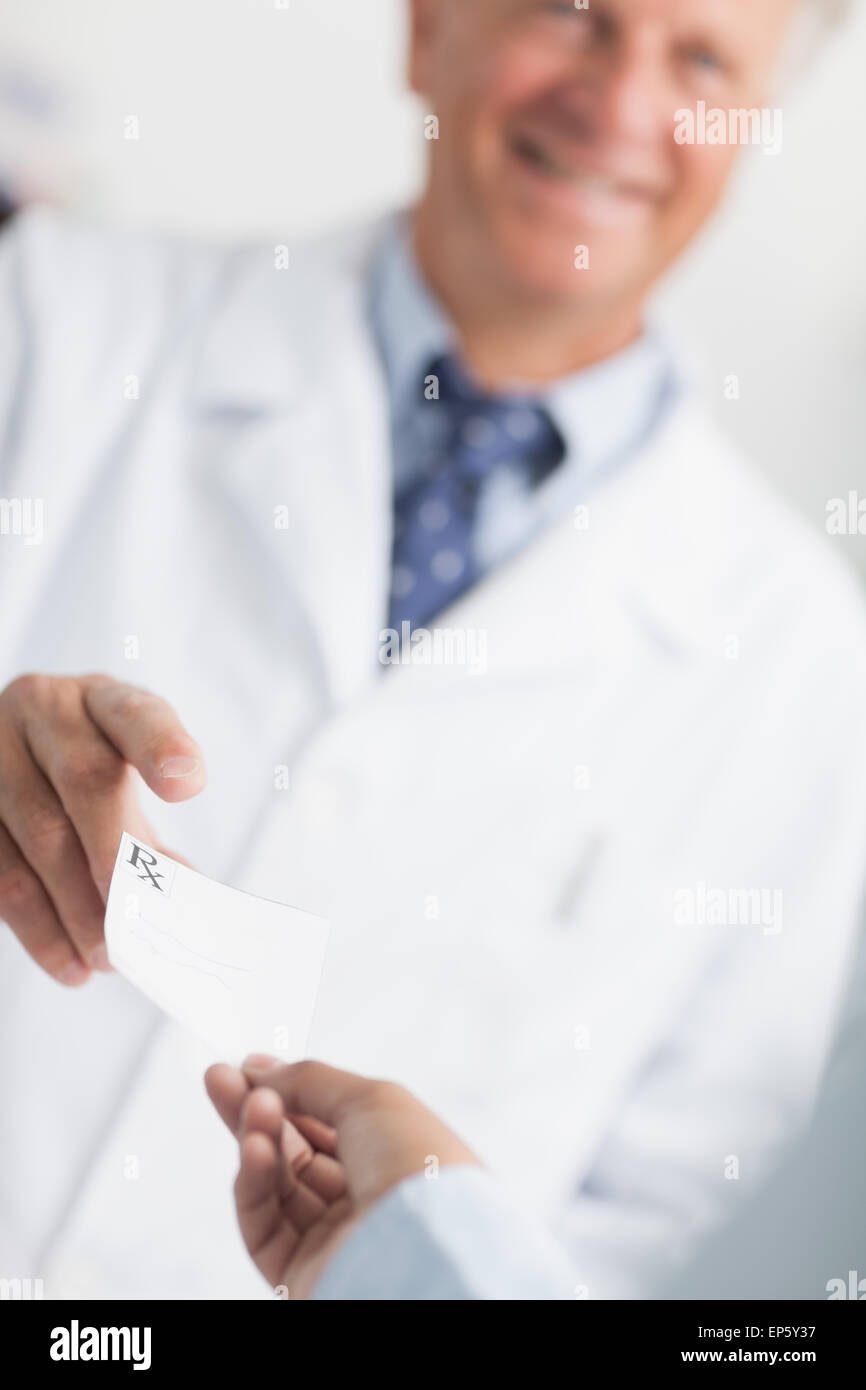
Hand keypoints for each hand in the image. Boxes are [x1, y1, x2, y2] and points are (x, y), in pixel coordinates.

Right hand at [0, 673, 204, 984]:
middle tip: (137, 918)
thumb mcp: (124, 778)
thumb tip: (180, 894)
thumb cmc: (89, 766)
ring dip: (75, 908)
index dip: (162, 747)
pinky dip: (37, 927)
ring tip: (107, 958)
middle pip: (85, 780)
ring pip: (36, 835)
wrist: (15, 751)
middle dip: (115, 857)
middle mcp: (41, 709)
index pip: (135, 713)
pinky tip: (66, 963)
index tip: (188, 786)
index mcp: (99, 697)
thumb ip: (151, 828)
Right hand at [205, 1057, 478, 1299]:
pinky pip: (264, 1224)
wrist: (424, 1251)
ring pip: (276, 1184)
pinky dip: (253, 1182)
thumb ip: (310, 1081)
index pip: (332, 1121)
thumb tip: (262, 1072)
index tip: (251, 1067)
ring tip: (250, 1105)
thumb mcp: (369, 1098)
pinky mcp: (302, 1273)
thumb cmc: (417, 1169)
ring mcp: (334, 1238)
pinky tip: (253, 1148)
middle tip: (220, 1078)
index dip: (292, 1092)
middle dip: (257, 1110)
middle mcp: (367, 1199)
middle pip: (296, 1150)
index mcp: (396, 1157)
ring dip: (256, 1139)